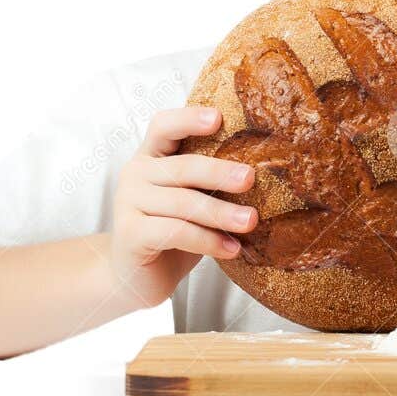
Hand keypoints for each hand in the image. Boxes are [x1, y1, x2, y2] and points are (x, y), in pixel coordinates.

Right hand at [107, 106, 257, 308]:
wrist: (137, 277)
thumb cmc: (173, 232)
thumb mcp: (192, 199)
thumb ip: (211, 182)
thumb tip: (267, 172)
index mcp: (152, 156)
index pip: (164, 126)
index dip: (188, 118)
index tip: (218, 118)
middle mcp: (136, 174)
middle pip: (182, 167)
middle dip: (219, 172)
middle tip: (250, 178)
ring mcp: (128, 203)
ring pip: (183, 203)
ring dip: (221, 213)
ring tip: (251, 221)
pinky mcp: (130, 234)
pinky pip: (175, 232)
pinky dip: (208, 241)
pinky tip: (232, 249)